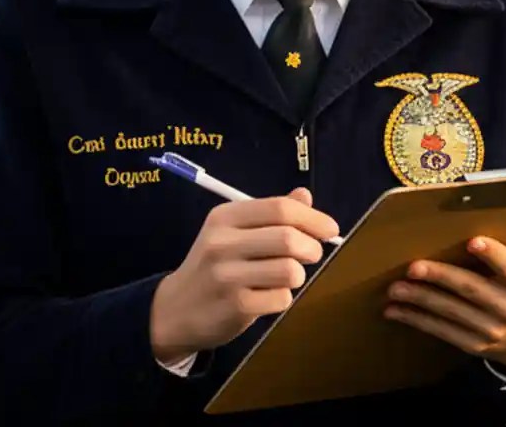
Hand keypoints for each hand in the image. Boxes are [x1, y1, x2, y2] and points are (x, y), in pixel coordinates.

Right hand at [150, 188, 339, 362]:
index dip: (313, 218)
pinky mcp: (235, 306)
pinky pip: (282, 298)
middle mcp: (222, 243)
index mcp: (224, 217)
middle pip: (289, 238)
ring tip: (285, 277)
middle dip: (312, 248)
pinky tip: (267, 297)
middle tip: (312, 255)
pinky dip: (283, 298)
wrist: (174, 310)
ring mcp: (227, 276)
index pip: (280, 209)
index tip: (331, 229)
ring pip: (290, 270)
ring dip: (298, 275)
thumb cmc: (214, 266)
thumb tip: (305, 195)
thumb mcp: (232, 232)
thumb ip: (270, 214)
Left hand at [384, 220, 505, 374]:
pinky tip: (396, 308)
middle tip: (414, 265)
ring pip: (452, 313)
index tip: (473, 241)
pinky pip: (442, 331)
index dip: (495, 256)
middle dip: (442, 278)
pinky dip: (417, 320)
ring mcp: (491, 330)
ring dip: (421, 300)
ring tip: (396, 287)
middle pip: (473, 291)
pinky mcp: (474, 344)